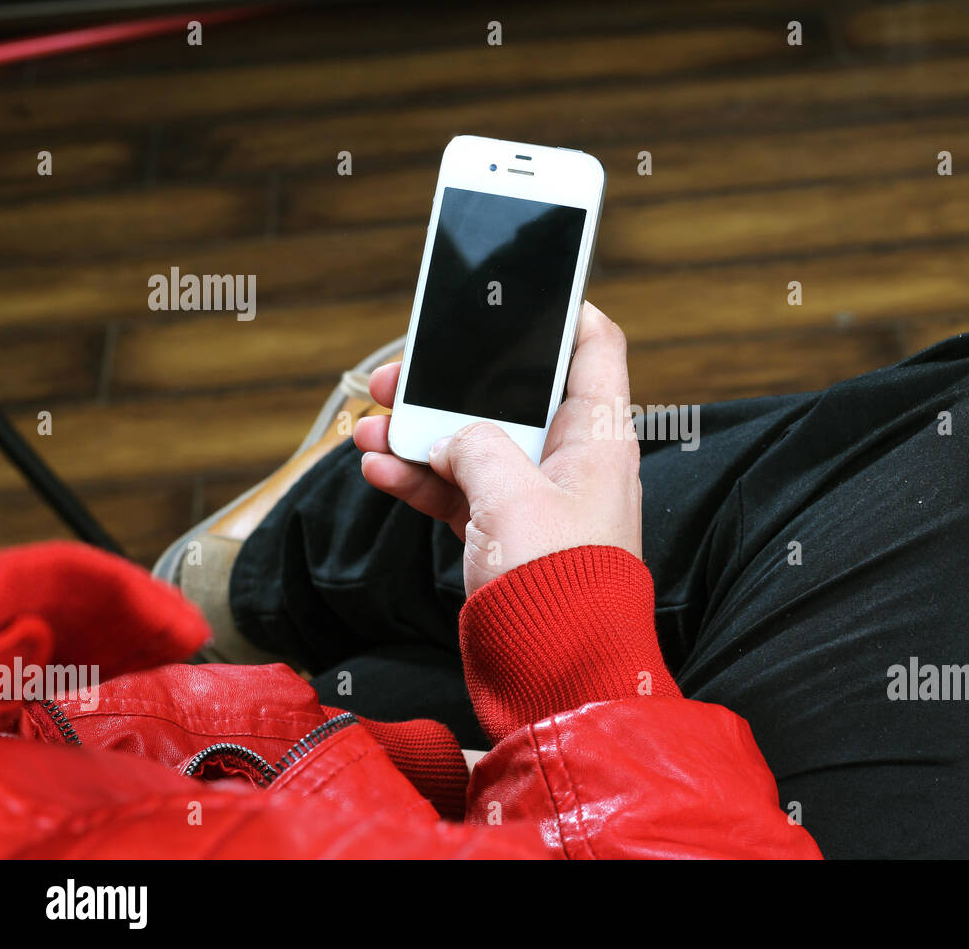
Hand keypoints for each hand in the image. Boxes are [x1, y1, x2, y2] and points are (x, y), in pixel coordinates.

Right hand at [354, 302, 642, 596]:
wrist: (555, 675)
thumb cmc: (557, 585)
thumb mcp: (512, 497)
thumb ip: (476, 446)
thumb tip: (450, 438)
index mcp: (597, 436)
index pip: (593, 348)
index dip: (561, 312)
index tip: (514, 292)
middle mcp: (570, 460)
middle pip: (511, 394)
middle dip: (452, 382)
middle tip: (397, 376)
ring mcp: (535, 498)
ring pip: (473, 443)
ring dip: (420, 432)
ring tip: (370, 427)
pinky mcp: (503, 534)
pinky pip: (457, 491)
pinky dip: (419, 478)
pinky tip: (378, 467)